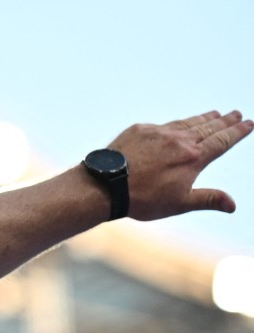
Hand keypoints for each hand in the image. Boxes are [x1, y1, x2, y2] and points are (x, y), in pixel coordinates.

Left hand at [111, 110, 252, 220]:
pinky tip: (178, 125)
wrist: (106, 186)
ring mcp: (158, 132)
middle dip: (225, 121)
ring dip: (203, 118)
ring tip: (215, 114)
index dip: (237, 132)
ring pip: (187, 123)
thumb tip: (233, 205)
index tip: (249, 123)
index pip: (222, 141)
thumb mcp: (179, 203)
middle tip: (236, 113)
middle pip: (208, 127)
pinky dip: (175, 124)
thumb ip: (208, 199)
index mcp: (193, 157)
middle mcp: (179, 140)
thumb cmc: (143, 199)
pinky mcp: (139, 130)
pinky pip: (163, 125)